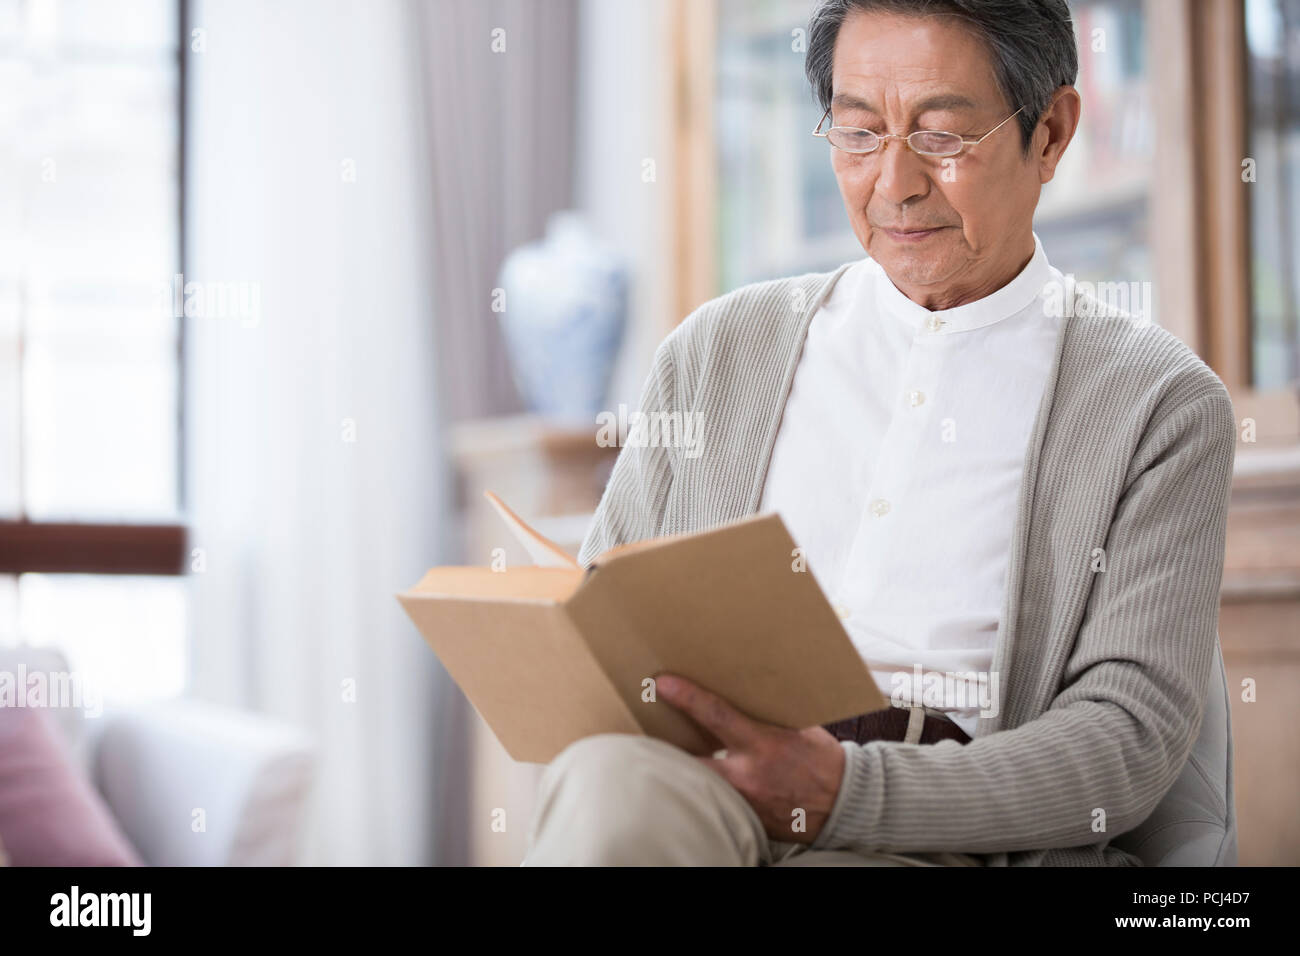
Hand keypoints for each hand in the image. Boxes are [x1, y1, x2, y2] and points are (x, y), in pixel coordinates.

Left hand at [655, 673, 846, 843]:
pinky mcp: (748, 822)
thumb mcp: (796, 727)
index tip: (662, 683)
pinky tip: (694, 788)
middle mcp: (749, 776)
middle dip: (664, 750)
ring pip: (699, 788)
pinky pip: (716, 807)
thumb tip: (735, 694)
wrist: (846, 803)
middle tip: (641, 734)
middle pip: (690, 762)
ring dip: (682, 775)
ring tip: (661, 761)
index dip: (687, 697)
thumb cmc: (821, 759)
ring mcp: (746, 803)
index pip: (717, 715)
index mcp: (763, 744)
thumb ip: (763, 716)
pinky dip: (704, 796)